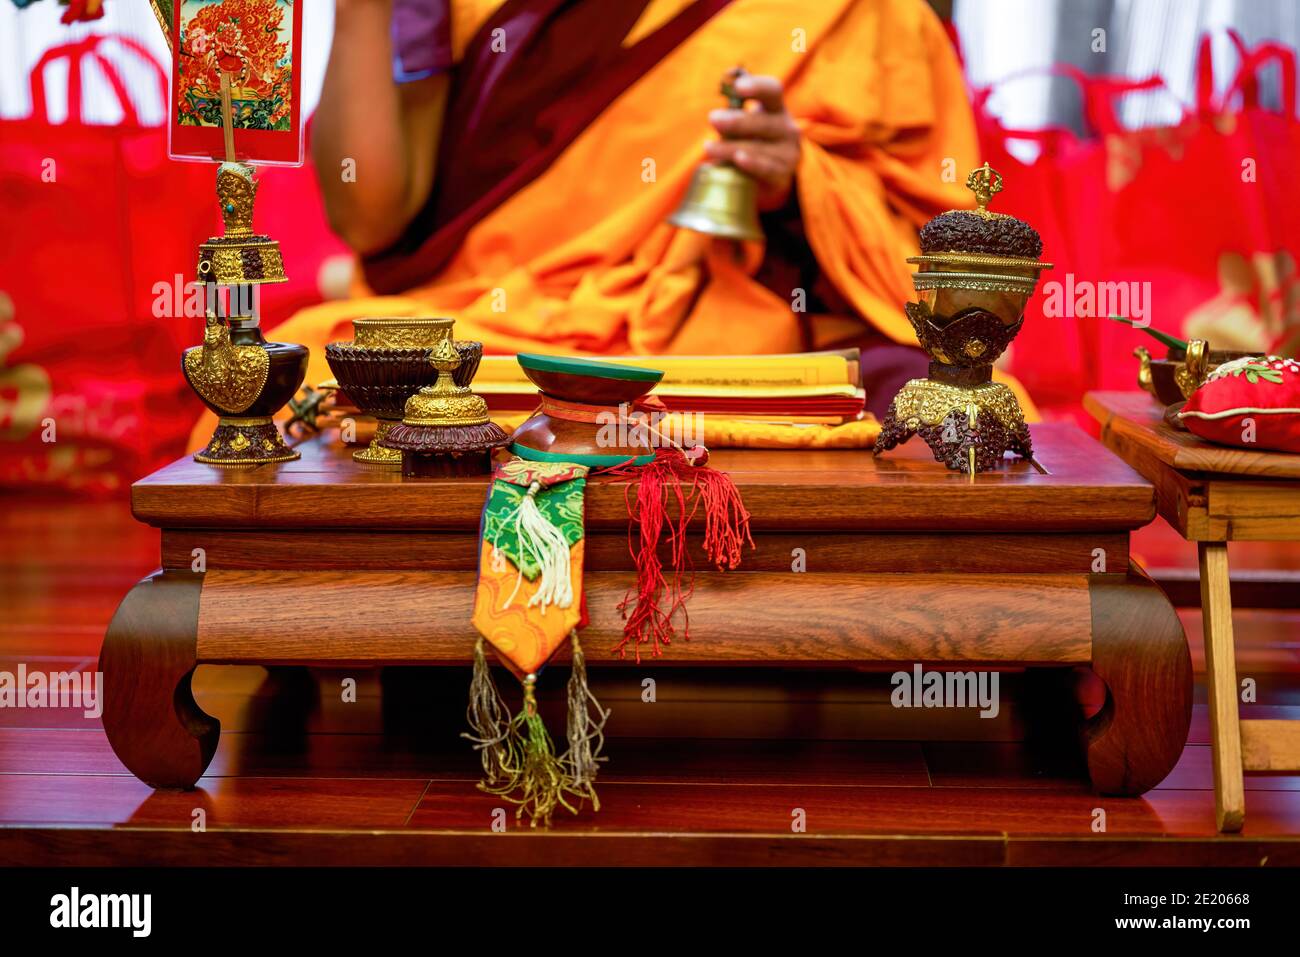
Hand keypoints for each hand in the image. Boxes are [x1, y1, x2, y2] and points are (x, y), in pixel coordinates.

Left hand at [704, 72, 799, 211]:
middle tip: (713, 119)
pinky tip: (738, 159)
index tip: (738, 87)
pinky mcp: (783, 174)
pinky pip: (766, 168)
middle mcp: (786, 128)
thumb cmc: (753, 139)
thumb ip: (737, 101)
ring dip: (731, 147)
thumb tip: (728, 75)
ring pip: (758, 148)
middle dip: (736, 121)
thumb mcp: (746, 119)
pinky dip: (752, 164)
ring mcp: (787, 152)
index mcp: (776, 108)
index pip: (772, 91)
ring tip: (708, 147)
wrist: (773, 174)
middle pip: (762, 122)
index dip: (757, 87)